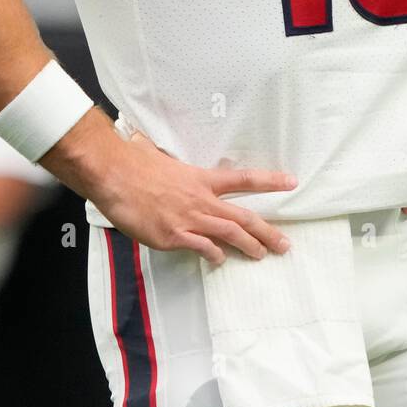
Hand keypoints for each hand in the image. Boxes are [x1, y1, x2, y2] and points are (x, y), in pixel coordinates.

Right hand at [83, 126, 295, 265]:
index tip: (291, 182)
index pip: (244, 179)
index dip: (270, 181)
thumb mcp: (161, 158)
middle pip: (243, 216)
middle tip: (284, 244)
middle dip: (267, 232)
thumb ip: (170, 163)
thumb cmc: (134, 163)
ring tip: (262, 254)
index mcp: (201, 179)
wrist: (114, 175)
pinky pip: (202, 248)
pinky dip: (214, 255)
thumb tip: (154, 147)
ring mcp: (189, 219)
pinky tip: (219, 259)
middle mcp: (201, 199)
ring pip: (229, 234)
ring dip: (249, 246)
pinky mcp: (174, 236)